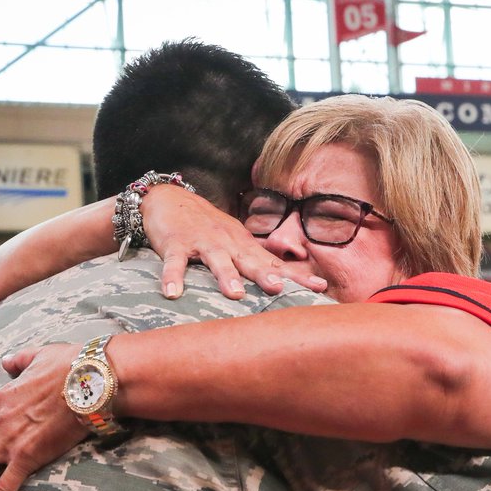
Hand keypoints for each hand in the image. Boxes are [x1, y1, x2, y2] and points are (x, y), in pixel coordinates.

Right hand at [140, 185, 325, 299]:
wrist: (170, 198)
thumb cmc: (207, 226)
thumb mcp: (235, 241)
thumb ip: (256, 261)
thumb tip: (284, 283)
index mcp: (244, 245)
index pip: (275, 263)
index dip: (297, 275)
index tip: (320, 288)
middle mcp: (228, 243)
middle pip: (250, 260)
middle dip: (265, 275)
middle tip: (279, 289)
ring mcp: (202, 242)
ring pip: (216, 260)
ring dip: (226, 275)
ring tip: (235, 293)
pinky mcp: (176, 244)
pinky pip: (175, 262)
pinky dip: (173, 276)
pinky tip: (173, 293)